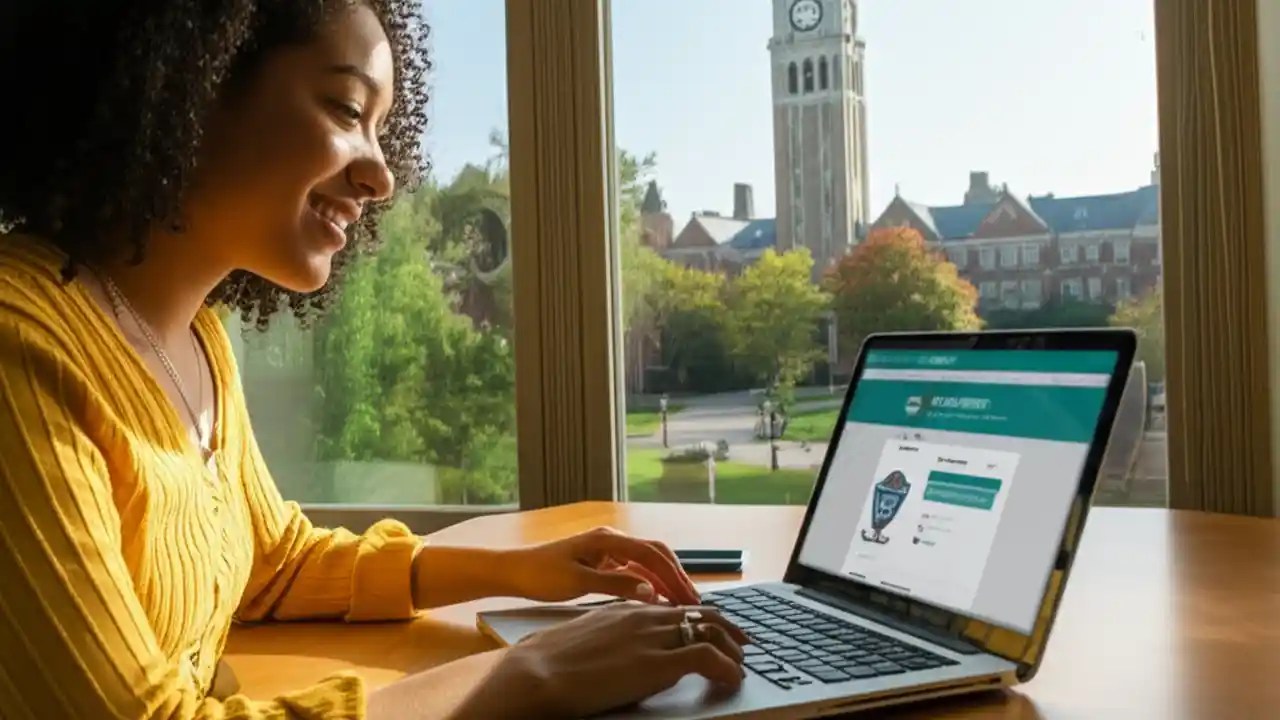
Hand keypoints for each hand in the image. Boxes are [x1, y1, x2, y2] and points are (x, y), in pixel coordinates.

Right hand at [475, 604, 749, 717]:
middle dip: (727, 628)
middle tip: (742, 643)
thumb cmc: (548, 662)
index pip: (674, 606)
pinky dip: (728, 667)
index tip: (713, 631)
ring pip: (711, 630)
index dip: (700, 617)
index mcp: (626, 609)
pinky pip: (708, 657)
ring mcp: (653, 636)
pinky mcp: (659, 662)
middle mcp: (644, 615)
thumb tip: (614, 654)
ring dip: (732, 648)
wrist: (538, 673)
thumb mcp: (584, 639)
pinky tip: (732, 679)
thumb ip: (607, 639)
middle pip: (700, 613)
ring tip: (740, 665)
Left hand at [505, 526, 699, 604]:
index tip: (689, 599)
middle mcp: (612, 540)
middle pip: (656, 554)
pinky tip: (657, 600)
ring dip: (666, 580)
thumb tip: (652, 590)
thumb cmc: (540, 575)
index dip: (674, 576)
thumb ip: (616, 583)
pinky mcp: (602, 562)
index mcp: (608, 539)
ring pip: (647, 562)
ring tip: (683, 603)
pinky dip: (650, 583)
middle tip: (694, 602)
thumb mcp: (578, 582)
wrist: (513, 571)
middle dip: (677, 576)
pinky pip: (635, 569)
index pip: (652, 554)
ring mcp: (608, 550)